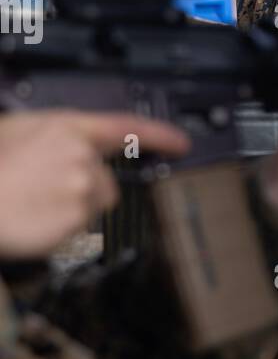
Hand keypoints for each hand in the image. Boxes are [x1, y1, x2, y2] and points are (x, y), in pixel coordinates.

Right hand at [0, 110, 190, 258]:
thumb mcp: (14, 130)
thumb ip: (51, 135)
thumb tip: (70, 145)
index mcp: (67, 127)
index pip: (126, 127)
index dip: (158, 135)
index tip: (180, 144)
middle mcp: (82, 156)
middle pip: (106, 180)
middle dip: (84, 188)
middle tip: (45, 190)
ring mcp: (82, 189)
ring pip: (93, 206)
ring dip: (73, 209)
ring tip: (36, 204)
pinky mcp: (76, 220)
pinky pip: (79, 231)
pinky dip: (61, 230)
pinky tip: (35, 220)